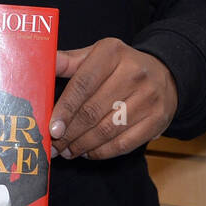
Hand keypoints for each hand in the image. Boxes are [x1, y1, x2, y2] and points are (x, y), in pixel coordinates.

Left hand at [51, 39, 177, 160]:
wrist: (166, 73)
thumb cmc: (119, 66)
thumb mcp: (96, 55)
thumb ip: (68, 62)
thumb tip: (40, 65)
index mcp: (112, 53)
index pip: (82, 85)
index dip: (64, 110)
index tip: (51, 128)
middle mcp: (134, 73)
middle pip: (93, 111)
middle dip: (69, 133)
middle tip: (54, 145)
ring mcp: (149, 97)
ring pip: (107, 130)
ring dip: (83, 145)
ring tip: (67, 151)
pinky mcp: (158, 119)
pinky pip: (125, 143)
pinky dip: (102, 152)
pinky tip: (88, 152)